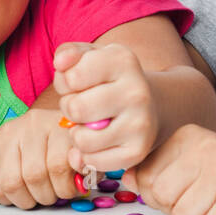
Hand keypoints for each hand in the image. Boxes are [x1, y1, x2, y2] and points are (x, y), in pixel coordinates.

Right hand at [0, 107, 79, 207]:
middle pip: (34, 175)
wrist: (46, 126)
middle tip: (53, 194)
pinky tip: (20, 192)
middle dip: (47, 196)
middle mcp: (31, 124)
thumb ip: (88, 164)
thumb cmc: (67, 146)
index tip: (72, 190)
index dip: (66, 188)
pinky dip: (8, 199)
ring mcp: (7, 134)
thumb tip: (80, 169)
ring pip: (11, 183)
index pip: (58, 165)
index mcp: (59, 124)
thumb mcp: (85, 154)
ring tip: (36, 195)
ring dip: (27, 200)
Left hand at [53, 41, 159, 173]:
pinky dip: (88, 154)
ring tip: (90, 124)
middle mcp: (136, 92)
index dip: (65, 82)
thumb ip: (70, 53)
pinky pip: (93, 161)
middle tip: (82, 106)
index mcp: (123, 61)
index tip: (77, 84)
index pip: (71, 77)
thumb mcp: (94, 56)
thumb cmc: (113, 80)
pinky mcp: (138, 151)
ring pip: (81, 139)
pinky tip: (99, 142)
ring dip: (77, 134)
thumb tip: (59, 64)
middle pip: (75, 109)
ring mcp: (140, 124)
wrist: (156, 105)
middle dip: (70, 108)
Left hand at [121, 123, 215, 214]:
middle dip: (177, 209)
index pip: (146, 175)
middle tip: (204, 200)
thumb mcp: (191, 164)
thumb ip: (156, 171)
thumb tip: (126, 179)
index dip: (159, 192)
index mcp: (188, 137)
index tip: (185, 188)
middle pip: (162, 197)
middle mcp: (205, 150)